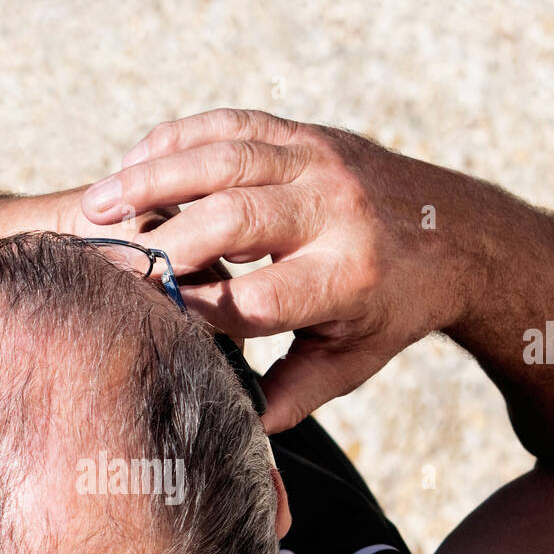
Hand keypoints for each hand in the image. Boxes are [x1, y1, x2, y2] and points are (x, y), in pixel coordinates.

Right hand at [79, 109, 484, 431]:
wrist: (458, 232)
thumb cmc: (395, 308)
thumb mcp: (354, 360)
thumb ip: (296, 393)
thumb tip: (239, 428)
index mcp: (347, 276)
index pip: (259, 296)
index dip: (199, 308)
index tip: (150, 318)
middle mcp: (335, 211)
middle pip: (233, 218)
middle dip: (163, 242)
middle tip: (104, 264)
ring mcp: (319, 162)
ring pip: (223, 159)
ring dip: (152, 179)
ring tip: (95, 204)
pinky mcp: (305, 134)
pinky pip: (231, 124)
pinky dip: (178, 140)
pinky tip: (134, 162)